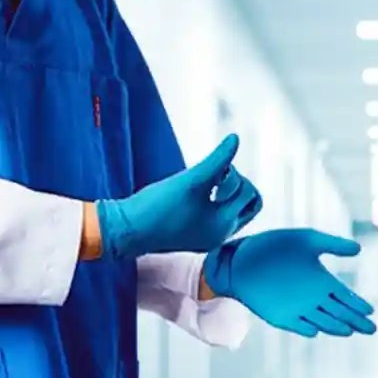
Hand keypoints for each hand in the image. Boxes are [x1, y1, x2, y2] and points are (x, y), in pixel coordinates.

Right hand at [96, 134, 262, 258]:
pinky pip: (219, 217)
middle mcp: (221, 236)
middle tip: (216, 177)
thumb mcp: (191, 179)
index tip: (210, 171)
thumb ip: (217, 159)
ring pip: (236, 211)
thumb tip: (236, 138)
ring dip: (228, 193)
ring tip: (207, 184)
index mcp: (224, 225)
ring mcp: (209, 238)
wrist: (126, 231)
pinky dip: (215, 202)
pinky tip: (195, 195)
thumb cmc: (157, 205)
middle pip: (251, 205)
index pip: (249, 193)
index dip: (232, 173)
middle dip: (238, 185)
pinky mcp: (196, 237)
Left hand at [204, 229, 374, 337]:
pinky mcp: (280, 317)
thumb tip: (359, 249)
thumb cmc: (275, 246)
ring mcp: (298, 309)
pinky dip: (306, 328)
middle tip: (372, 329)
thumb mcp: (307, 240)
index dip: (358, 304)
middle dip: (356, 320)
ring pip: (323, 321)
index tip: (371, 311)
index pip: (346, 297)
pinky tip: (315, 330)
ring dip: (335, 326)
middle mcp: (313, 298)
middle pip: (340, 313)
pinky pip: (297, 325)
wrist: (241, 259)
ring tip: (350, 330)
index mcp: (322, 281)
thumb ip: (333, 244)